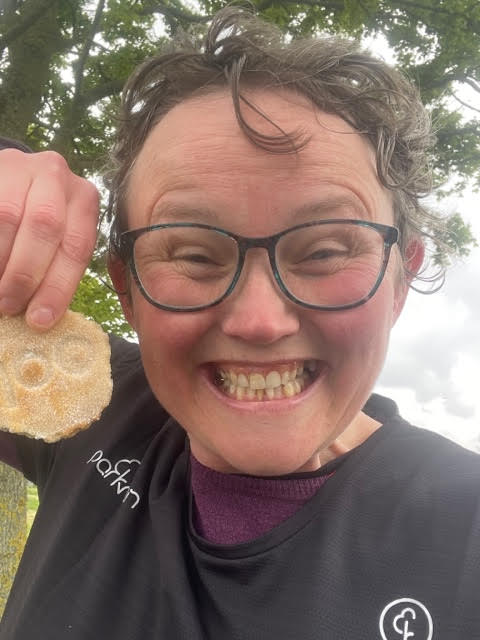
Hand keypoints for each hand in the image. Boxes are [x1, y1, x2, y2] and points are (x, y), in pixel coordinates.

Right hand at [0, 149, 98, 328]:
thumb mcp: (61, 235)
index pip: (77, 247)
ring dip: (1, 261)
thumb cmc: (40, 221)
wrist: (12, 177)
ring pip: (9, 216)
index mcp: (84, 198)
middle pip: (46, 227)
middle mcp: (58, 175)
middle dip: (25, 274)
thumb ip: (57, 265)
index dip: (58, 287)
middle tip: (9, 305)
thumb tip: (43, 315)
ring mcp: (22, 165)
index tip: (40, 320)